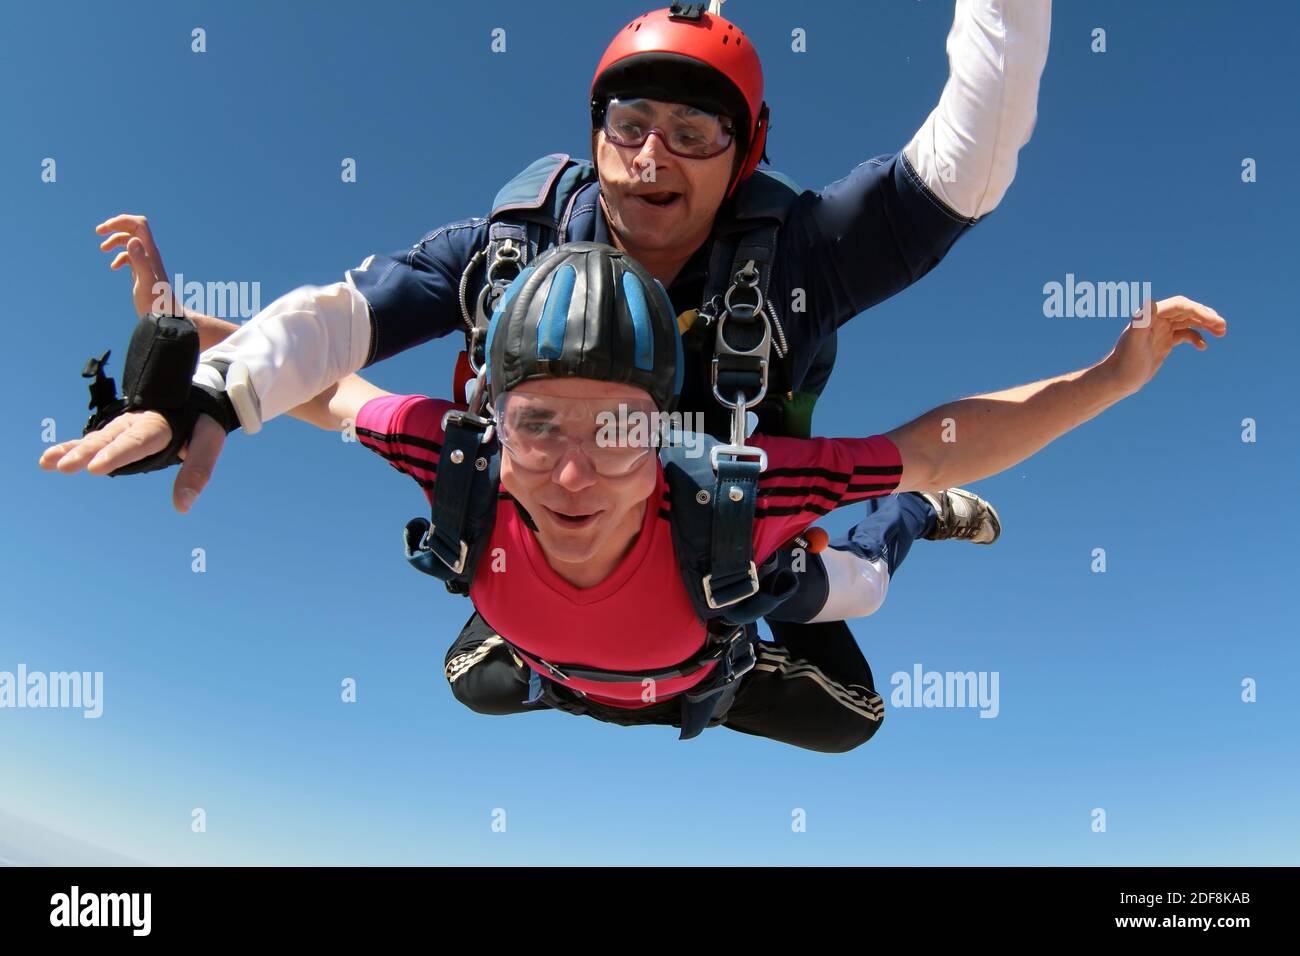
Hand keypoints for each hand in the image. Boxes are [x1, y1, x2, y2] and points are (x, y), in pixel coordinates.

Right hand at [39, 411, 227, 512]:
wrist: (195, 397)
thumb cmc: (203, 423)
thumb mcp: (209, 443)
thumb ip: (197, 471)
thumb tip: (182, 507)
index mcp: (160, 424)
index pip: (138, 441)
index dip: (117, 454)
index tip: (95, 467)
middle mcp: (136, 422)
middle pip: (109, 439)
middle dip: (87, 453)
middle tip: (66, 467)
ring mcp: (122, 426)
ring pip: (95, 439)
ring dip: (72, 450)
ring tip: (49, 463)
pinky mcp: (115, 432)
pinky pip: (90, 440)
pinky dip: (70, 447)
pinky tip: (48, 460)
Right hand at [95, 214, 173, 318]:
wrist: (166, 319)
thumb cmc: (157, 304)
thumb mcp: (146, 282)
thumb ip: (140, 261)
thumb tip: (132, 240)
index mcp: (151, 253)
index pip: (139, 224)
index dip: (121, 221)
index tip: (104, 230)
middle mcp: (150, 256)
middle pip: (133, 229)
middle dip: (116, 226)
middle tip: (98, 232)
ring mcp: (146, 264)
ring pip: (130, 242)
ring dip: (115, 240)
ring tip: (103, 249)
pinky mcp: (142, 273)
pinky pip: (130, 258)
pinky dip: (120, 257)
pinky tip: (114, 268)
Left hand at [1103, 296, 1226, 394]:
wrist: (1116, 381)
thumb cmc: (1124, 363)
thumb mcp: (1134, 343)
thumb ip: (1141, 322)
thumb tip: (1150, 301)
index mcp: (1149, 316)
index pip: (1180, 306)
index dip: (1198, 311)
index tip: (1214, 322)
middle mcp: (1155, 320)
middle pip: (1187, 311)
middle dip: (1206, 317)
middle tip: (1223, 327)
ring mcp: (1160, 331)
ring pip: (1188, 322)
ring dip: (1205, 325)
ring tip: (1221, 333)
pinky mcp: (1164, 343)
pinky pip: (1184, 334)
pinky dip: (1196, 337)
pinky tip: (1203, 346)